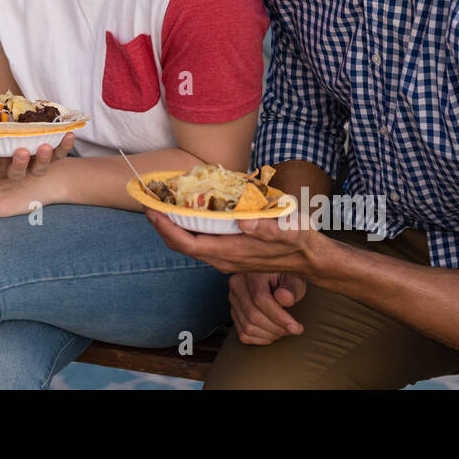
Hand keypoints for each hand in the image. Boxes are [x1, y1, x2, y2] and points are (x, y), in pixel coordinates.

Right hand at [0, 132, 74, 180]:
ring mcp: (34, 165)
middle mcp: (16, 169)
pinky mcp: (51, 158)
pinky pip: (60, 155)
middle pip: (16, 172)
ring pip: (39, 168)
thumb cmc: (0, 141)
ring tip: (45, 145)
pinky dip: (66, 146)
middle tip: (21, 152)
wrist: (29, 148)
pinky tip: (70, 133)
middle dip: (19, 163)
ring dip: (44, 158)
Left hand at [143, 207, 317, 275]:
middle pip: (180, 244)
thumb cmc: (298, 241)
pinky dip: (186, 226)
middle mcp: (222, 258)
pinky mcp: (229, 251)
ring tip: (161, 202)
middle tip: (148, 200)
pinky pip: (199, 240)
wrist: (310, 258)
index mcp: (229, 253)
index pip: (186, 243)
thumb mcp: (288, 231)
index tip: (151, 209)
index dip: (164, 228)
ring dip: (171, 225)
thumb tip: (244, 221)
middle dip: (160, 225)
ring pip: (188, 243)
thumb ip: (266, 228)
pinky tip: (186, 209)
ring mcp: (224, 256)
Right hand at [228, 272, 306, 344]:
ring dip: (270, 335)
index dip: (279, 316)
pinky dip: (260, 339)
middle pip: (253, 315)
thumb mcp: (294, 279)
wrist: (276, 278)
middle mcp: (237, 284)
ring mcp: (233, 299)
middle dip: (277, 328)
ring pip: (248, 327)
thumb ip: (291, 288)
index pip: (260, 299)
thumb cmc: (287, 277)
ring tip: (285, 331)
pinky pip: (243, 334)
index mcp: (251, 272)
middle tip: (294, 330)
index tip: (296, 326)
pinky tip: (273, 334)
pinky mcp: (234, 312)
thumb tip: (285, 298)